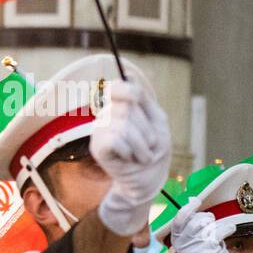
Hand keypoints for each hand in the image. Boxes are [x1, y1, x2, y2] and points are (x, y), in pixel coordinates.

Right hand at [92, 80, 171, 236]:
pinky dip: (131, 151)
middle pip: (127, 106)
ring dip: (142, 144)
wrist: (148, 179)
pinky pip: (117, 140)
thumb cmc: (154, 150)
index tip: (137, 98)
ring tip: (141, 154)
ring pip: (124, 125)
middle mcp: (105, 117)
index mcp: (119, 107)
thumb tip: (129, 74)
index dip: (127, 89)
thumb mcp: (155, 120)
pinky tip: (131, 159)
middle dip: (145, 127)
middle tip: (147, 143)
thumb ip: (143, 99)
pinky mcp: (97, 148)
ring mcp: (99, 132)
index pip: (116, 87)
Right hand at [170, 197, 235, 252]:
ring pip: (209, 224)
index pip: (179, 219)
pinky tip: (228, 232)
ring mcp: (195, 246)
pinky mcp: (208, 249)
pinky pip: (221, 230)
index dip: (188, 208)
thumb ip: (190, 220)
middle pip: (197, 219)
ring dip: (216, 225)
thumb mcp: (192, 236)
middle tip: (210, 224)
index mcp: (176, 239)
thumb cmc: (203, 248)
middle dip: (207, 218)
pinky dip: (228, 228)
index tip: (196, 201)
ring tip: (216, 233)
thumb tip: (192, 199)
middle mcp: (182, 243)